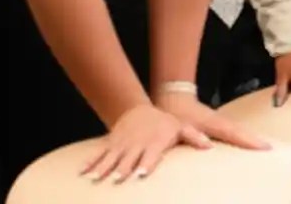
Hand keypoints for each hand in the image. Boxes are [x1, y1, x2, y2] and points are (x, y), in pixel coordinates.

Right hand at [78, 102, 207, 182]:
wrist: (138, 111)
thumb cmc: (164, 124)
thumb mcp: (181, 128)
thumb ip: (194, 137)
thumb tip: (209, 147)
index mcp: (153, 144)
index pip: (149, 156)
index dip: (145, 164)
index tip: (140, 173)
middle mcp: (135, 146)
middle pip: (127, 159)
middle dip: (122, 169)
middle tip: (117, 179)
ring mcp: (120, 146)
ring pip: (110, 158)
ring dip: (103, 168)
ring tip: (95, 179)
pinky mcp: (109, 145)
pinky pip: (98, 155)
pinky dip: (89, 163)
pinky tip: (81, 173)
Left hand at [155, 91, 268, 150]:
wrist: (173, 94)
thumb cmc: (174, 112)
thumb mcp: (179, 125)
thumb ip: (192, 135)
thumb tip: (208, 146)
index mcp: (212, 122)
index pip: (233, 132)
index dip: (249, 140)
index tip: (265, 146)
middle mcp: (219, 120)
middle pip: (240, 130)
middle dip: (255, 139)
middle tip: (271, 148)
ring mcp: (219, 119)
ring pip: (238, 128)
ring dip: (250, 136)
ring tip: (265, 145)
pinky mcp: (217, 121)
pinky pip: (233, 129)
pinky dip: (242, 134)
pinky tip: (247, 140)